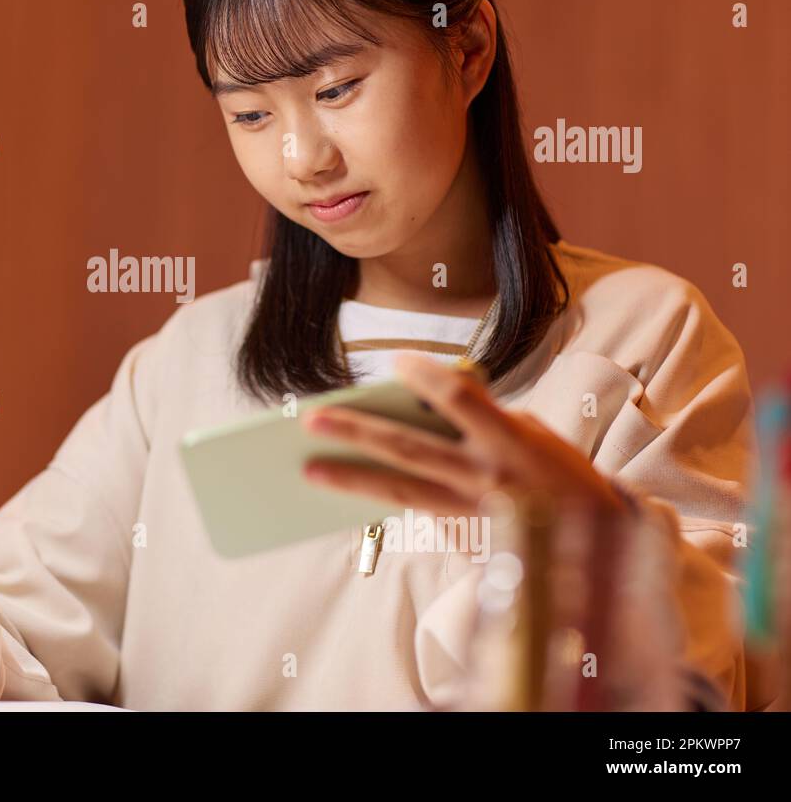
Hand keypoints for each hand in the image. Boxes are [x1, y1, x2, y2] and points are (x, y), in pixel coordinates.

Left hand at [301, 353, 628, 515]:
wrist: (601, 549)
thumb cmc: (562, 477)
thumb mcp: (536, 438)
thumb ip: (486, 420)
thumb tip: (426, 410)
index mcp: (511, 442)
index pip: (463, 400)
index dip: (428, 379)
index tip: (397, 361)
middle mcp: (488, 478)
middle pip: (411, 450)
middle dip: (358, 432)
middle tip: (310, 420)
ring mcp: (472, 513)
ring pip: (401, 492)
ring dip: (351, 479)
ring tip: (310, 470)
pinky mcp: (464, 541)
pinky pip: (415, 515)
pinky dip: (379, 503)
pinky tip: (344, 494)